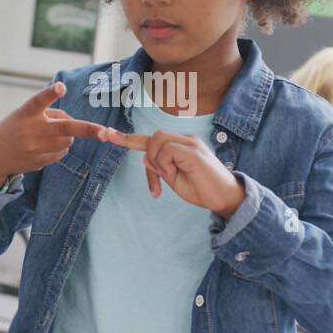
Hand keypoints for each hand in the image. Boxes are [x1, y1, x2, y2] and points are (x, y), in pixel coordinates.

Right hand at [0, 82, 107, 192]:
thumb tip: (73, 124)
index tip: (61, 87)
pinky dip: (60, 148)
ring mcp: (35, 148)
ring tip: (49, 135)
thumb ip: (48, 114)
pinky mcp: (38, 162)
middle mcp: (30, 130)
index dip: (50, 93)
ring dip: (68, 136)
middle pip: (65, 128)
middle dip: (88, 129)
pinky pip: (62, 153)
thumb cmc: (13, 128)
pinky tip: (44, 147)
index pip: (38, 100)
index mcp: (25, 113)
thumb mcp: (23, 115)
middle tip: (105, 132)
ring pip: (68, 141)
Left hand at [106, 128, 244, 218]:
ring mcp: (190, 143)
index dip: (127, 138)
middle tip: (161, 180)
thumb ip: (159, 166)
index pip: (150, 139)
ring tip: (173, 175)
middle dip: (150, 159)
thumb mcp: (174, 179)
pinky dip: (166, 163)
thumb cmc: (201, 189)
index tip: (107, 134)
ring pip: (157, 142)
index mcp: (180, 145)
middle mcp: (185, 139)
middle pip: (152, 139)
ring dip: (159, 162)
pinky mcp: (193, 152)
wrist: (225, 198)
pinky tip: (176, 172)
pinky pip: (167, 150)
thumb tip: (145, 156)